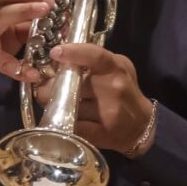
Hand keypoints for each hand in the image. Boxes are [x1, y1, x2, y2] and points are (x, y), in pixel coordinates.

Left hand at [28, 42, 154, 155]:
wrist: (141, 125)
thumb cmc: (125, 90)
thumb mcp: (117, 67)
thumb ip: (94, 59)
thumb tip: (62, 57)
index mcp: (116, 68)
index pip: (95, 56)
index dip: (73, 53)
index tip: (55, 53)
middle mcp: (113, 89)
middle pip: (70, 85)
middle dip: (50, 87)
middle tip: (45, 88)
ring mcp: (108, 112)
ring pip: (68, 107)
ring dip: (55, 106)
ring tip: (56, 104)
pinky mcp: (102, 133)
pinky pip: (73, 126)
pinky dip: (64, 122)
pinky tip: (64, 119)